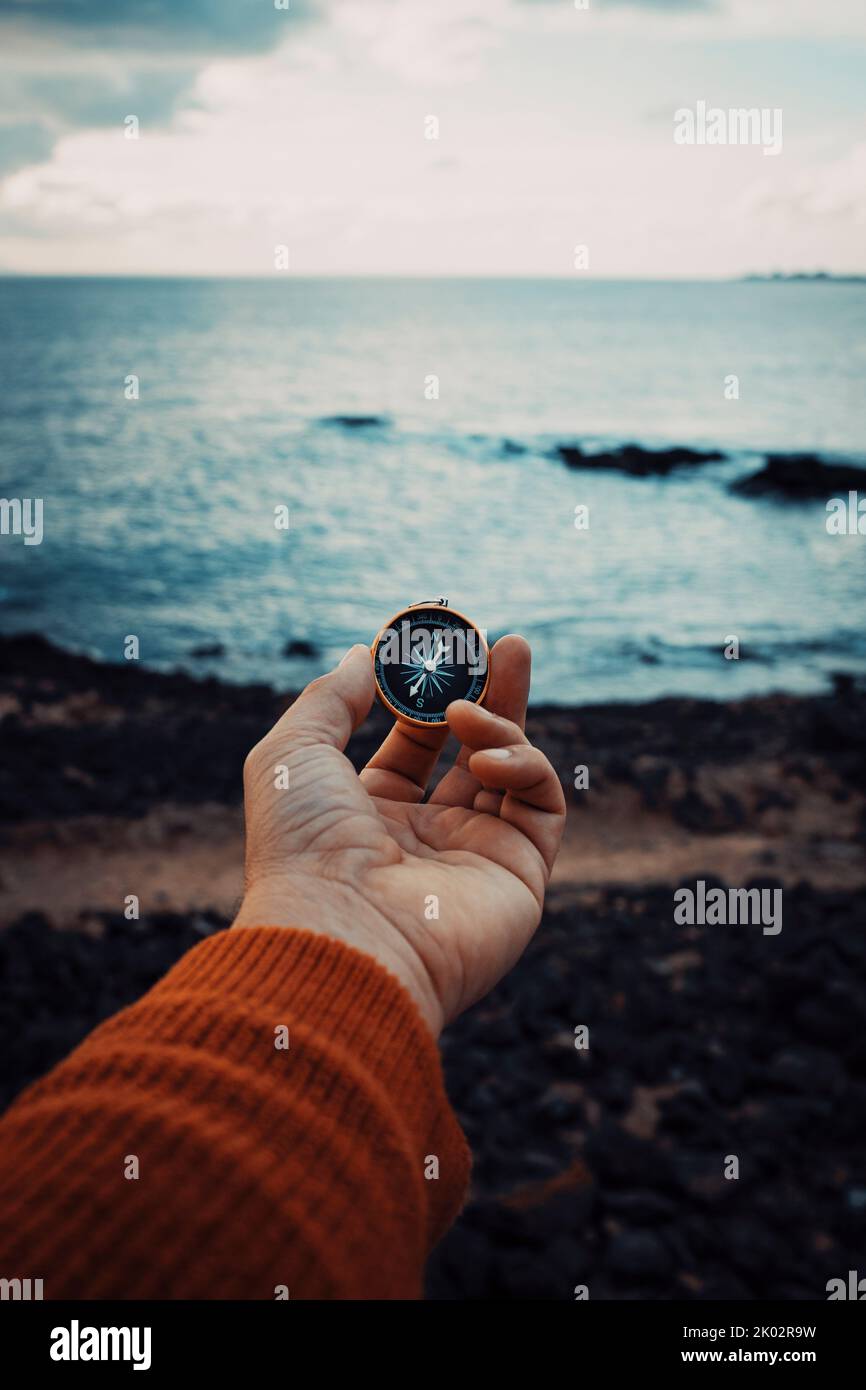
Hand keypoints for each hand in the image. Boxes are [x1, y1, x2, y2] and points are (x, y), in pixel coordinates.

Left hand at [233, 636, 565, 1036]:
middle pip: (473, 751)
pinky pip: (542, 802)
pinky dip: (525, 764)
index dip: (428, 695)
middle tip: (506, 642)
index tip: (441, 646)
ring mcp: (477, 857)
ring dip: (505, 722)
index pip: (414, 745)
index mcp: (370, 818)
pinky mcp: (521, 874)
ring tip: (471, 707)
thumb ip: (329, 698)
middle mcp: (427, 839)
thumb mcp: (292, 754)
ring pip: (515, 770)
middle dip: (492, 694)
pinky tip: (486, 755)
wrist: (341, 938)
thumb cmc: (303, 849)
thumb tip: (362, 654)